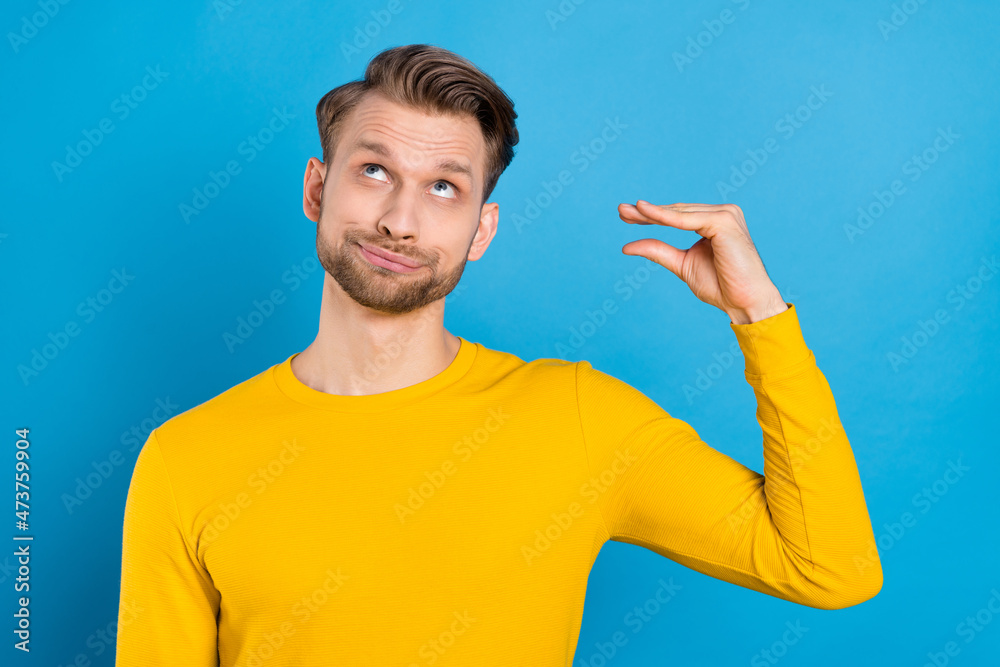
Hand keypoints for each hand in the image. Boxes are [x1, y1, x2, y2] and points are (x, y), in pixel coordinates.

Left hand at [618, 200, 787, 324]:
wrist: (745, 302)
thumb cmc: (722, 287)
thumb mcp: (683, 265)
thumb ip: (659, 253)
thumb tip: (626, 246)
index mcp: (714, 222)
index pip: (677, 216)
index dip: (651, 216)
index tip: (626, 216)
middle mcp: (722, 213)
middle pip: (676, 211)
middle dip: (647, 212)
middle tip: (620, 210)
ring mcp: (725, 215)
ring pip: (680, 213)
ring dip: (652, 213)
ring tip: (628, 212)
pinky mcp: (724, 221)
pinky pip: (687, 220)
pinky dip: (665, 217)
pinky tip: (646, 213)